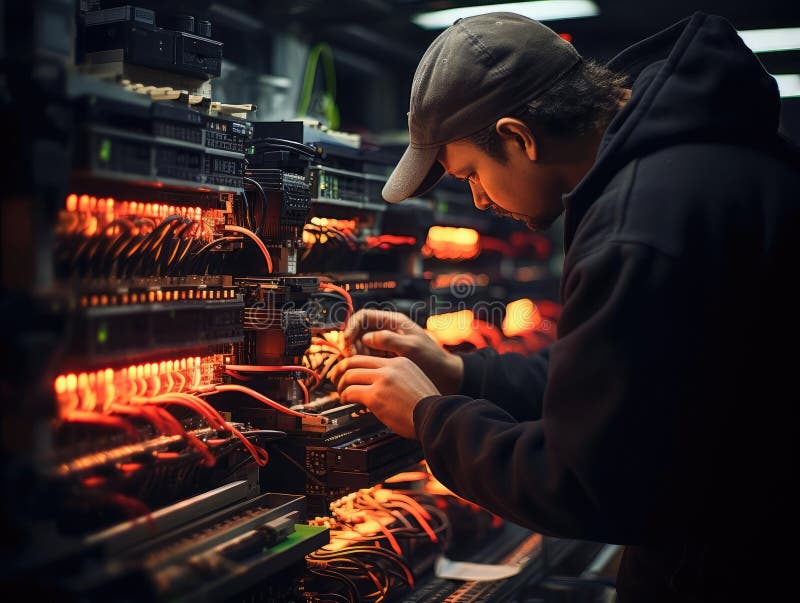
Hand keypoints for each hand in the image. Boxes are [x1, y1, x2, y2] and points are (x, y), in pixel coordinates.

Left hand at [332, 355, 438, 437]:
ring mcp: (382, 380)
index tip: (347, 371)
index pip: (368, 357)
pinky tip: (346, 400)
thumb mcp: (414, 380)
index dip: (352, 364)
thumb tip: (378, 382)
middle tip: (337, 380)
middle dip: (341, 371)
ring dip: (342, 385)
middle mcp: (390, 367)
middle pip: (354, 362)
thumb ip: (397, 376)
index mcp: (399, 362)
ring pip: (350, 376)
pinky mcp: (376, 396)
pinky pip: (351, 392)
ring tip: (342, 393)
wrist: (435, 417)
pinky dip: (345, 396)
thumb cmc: (427, 406)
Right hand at [343, 309, 463, 394]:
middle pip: (359, 331)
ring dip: (356, 354)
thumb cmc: (433, 359)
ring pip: (361, 345)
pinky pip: (368, 357)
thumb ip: (388, 340)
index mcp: (394, 322)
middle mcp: (387, 331)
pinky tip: (364, 370)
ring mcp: (386, 345)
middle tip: (350, 357)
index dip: (352, 326)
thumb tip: (366, 338)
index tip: (347, 340)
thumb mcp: (411, 347)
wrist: (444, 376)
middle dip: (352, 342)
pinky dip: (363, 362)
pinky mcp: (385, 358)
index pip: (365, 316)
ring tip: (359, 365)